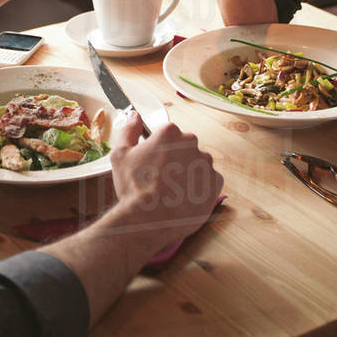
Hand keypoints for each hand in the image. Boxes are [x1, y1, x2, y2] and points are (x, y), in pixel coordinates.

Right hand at [109, 114, 222, 250]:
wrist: (148, 221)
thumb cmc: (133, 188)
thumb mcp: (120, 155)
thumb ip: (129, 130)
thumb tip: (134, 116)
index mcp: (170, 133)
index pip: (168, 134)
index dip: (158, 150)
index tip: (152, 164)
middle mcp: (192, 143)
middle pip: (185, 147)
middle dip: (175, 160)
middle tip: (160, 179)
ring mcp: (206, 163)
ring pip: (197, 164)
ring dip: (188, 173)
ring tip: (172, 192)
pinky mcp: (215, 183)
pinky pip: (209, 181)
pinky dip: (199, 188)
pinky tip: (184, 198)